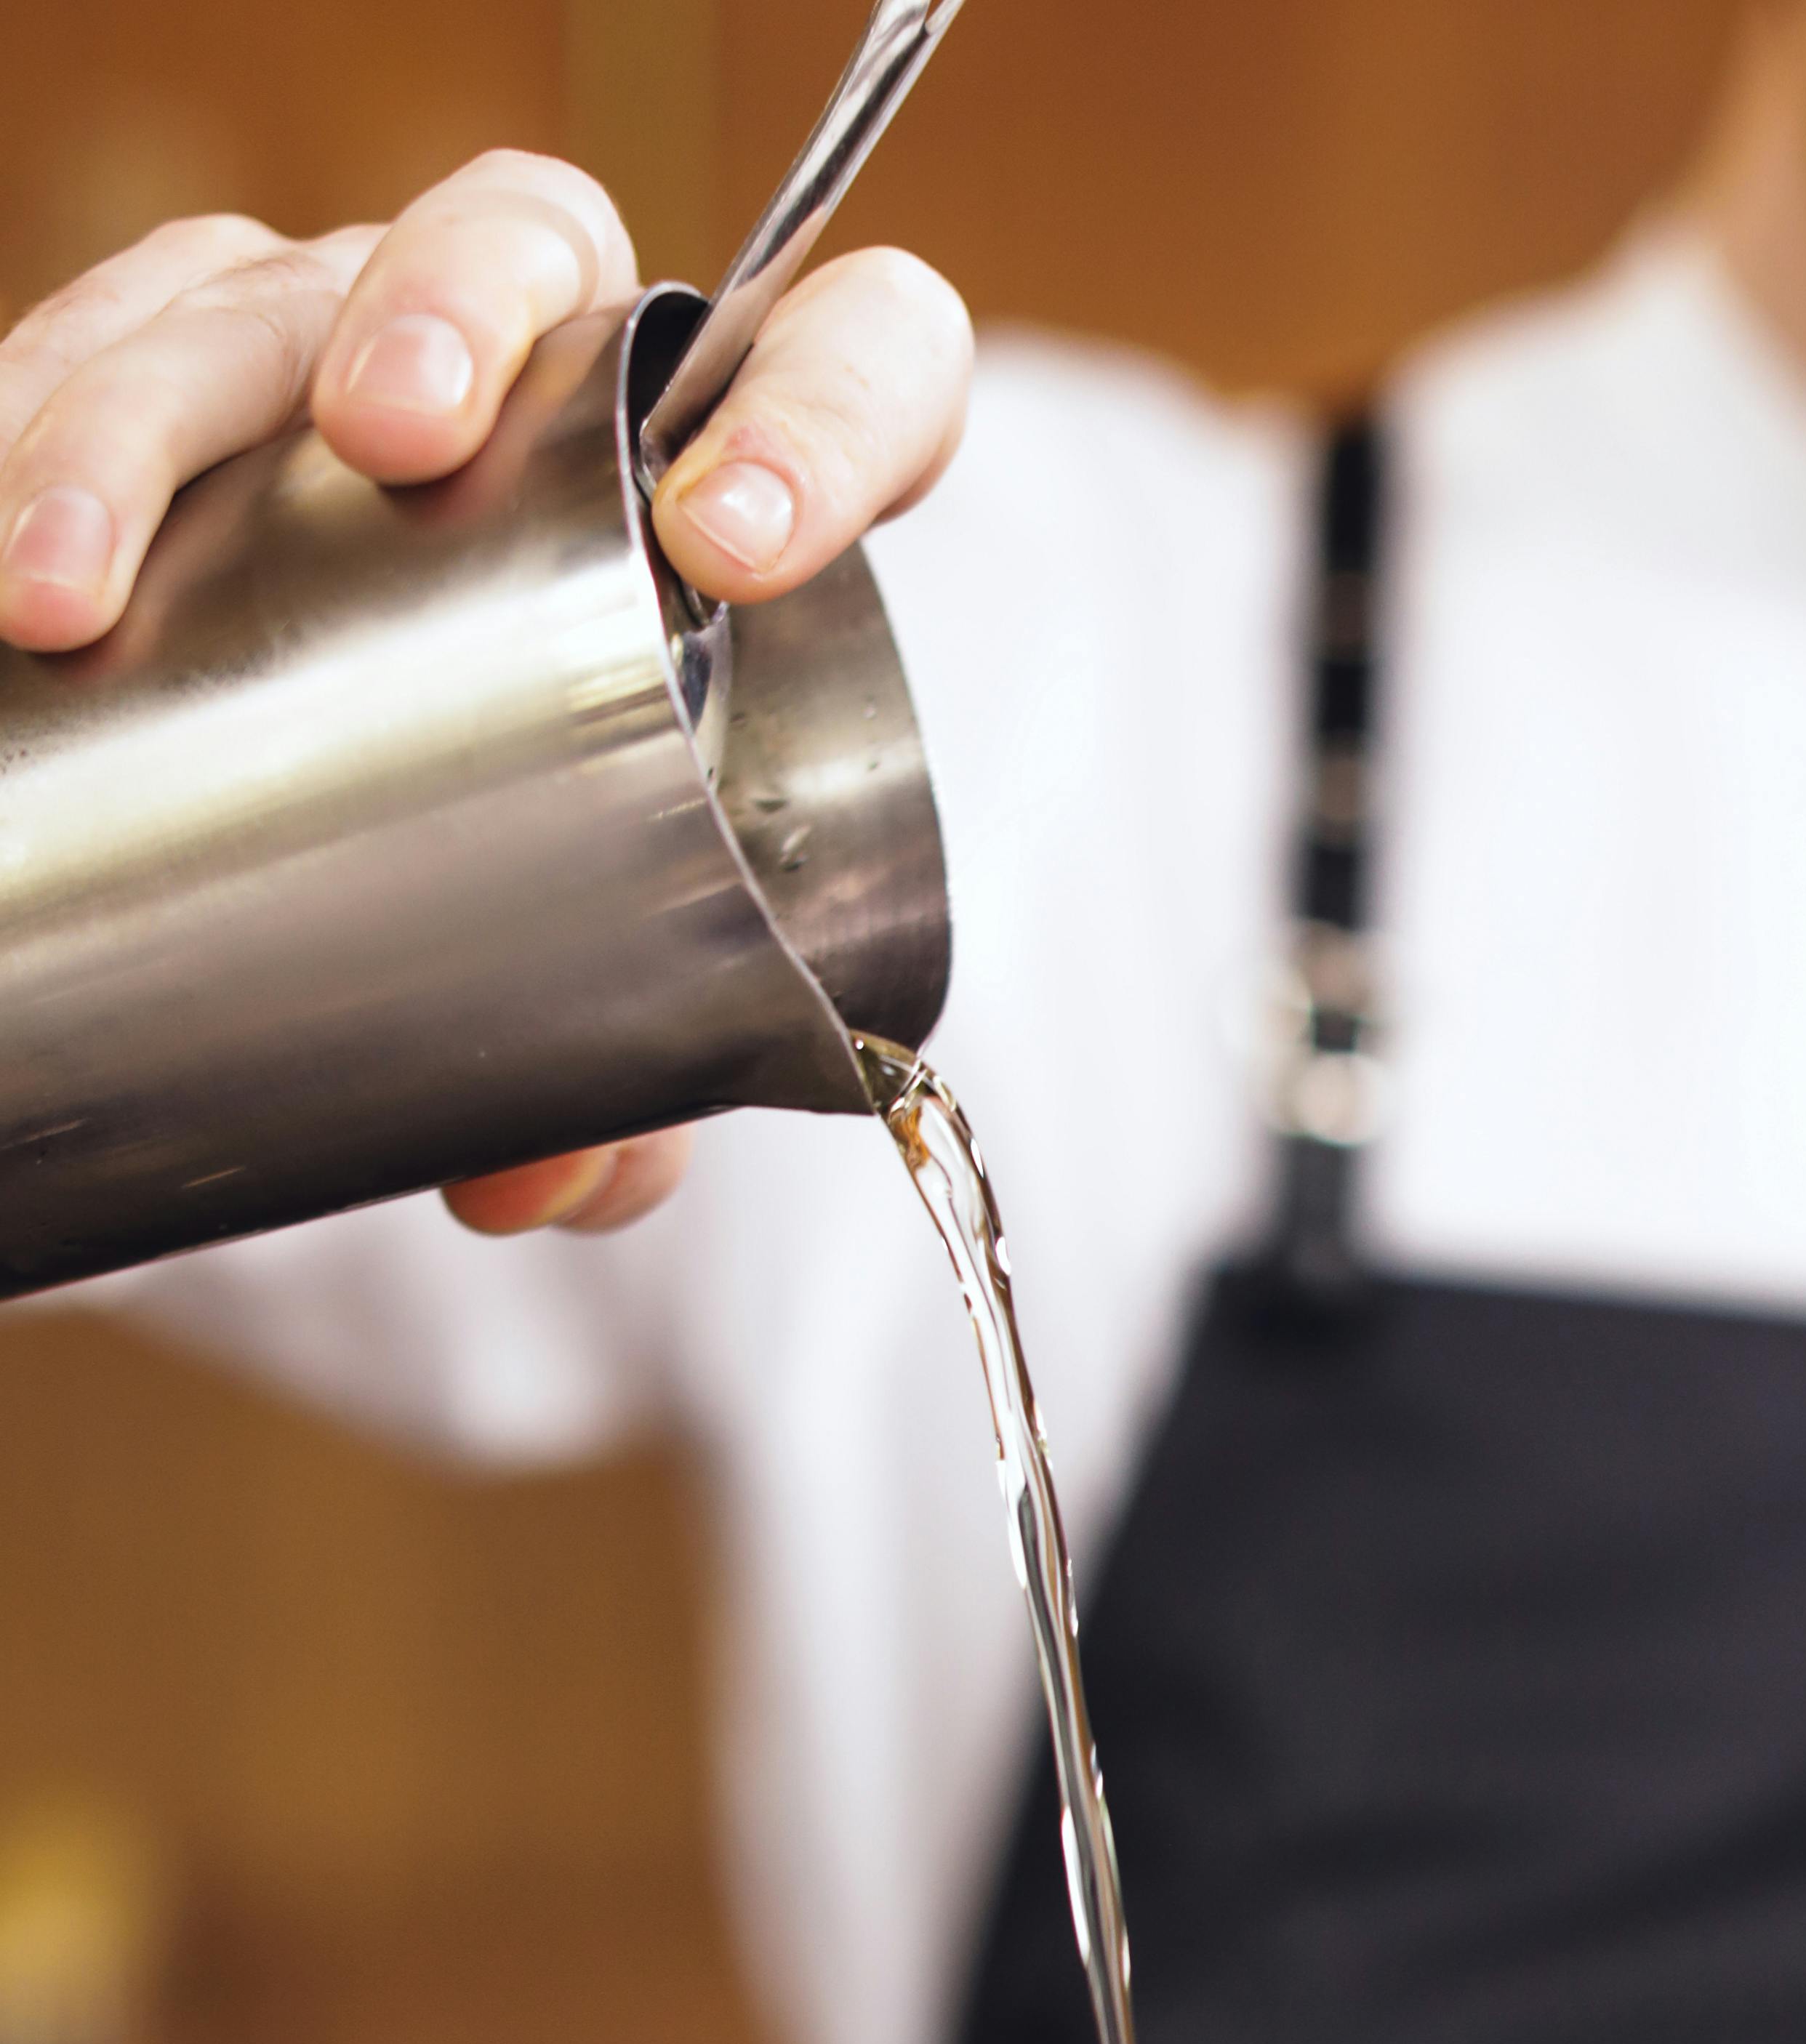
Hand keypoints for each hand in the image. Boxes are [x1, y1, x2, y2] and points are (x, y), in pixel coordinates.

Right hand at [0, 155, 971, 1235]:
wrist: (433, 768)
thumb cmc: (585, 835)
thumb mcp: (627, 945)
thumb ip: (637, 1075)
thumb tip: (553, 1178)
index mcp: (731, 464)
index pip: (857, 358)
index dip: (827, 412)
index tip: (741, 545)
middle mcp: (545, 354)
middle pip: (520, 239)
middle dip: (443, 310)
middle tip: (388, 436)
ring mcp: (350, 333)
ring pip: (256, 294)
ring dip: (141, 423)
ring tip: (68, 584)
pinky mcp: (192, 360)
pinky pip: (101, 344)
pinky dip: (29, 434)